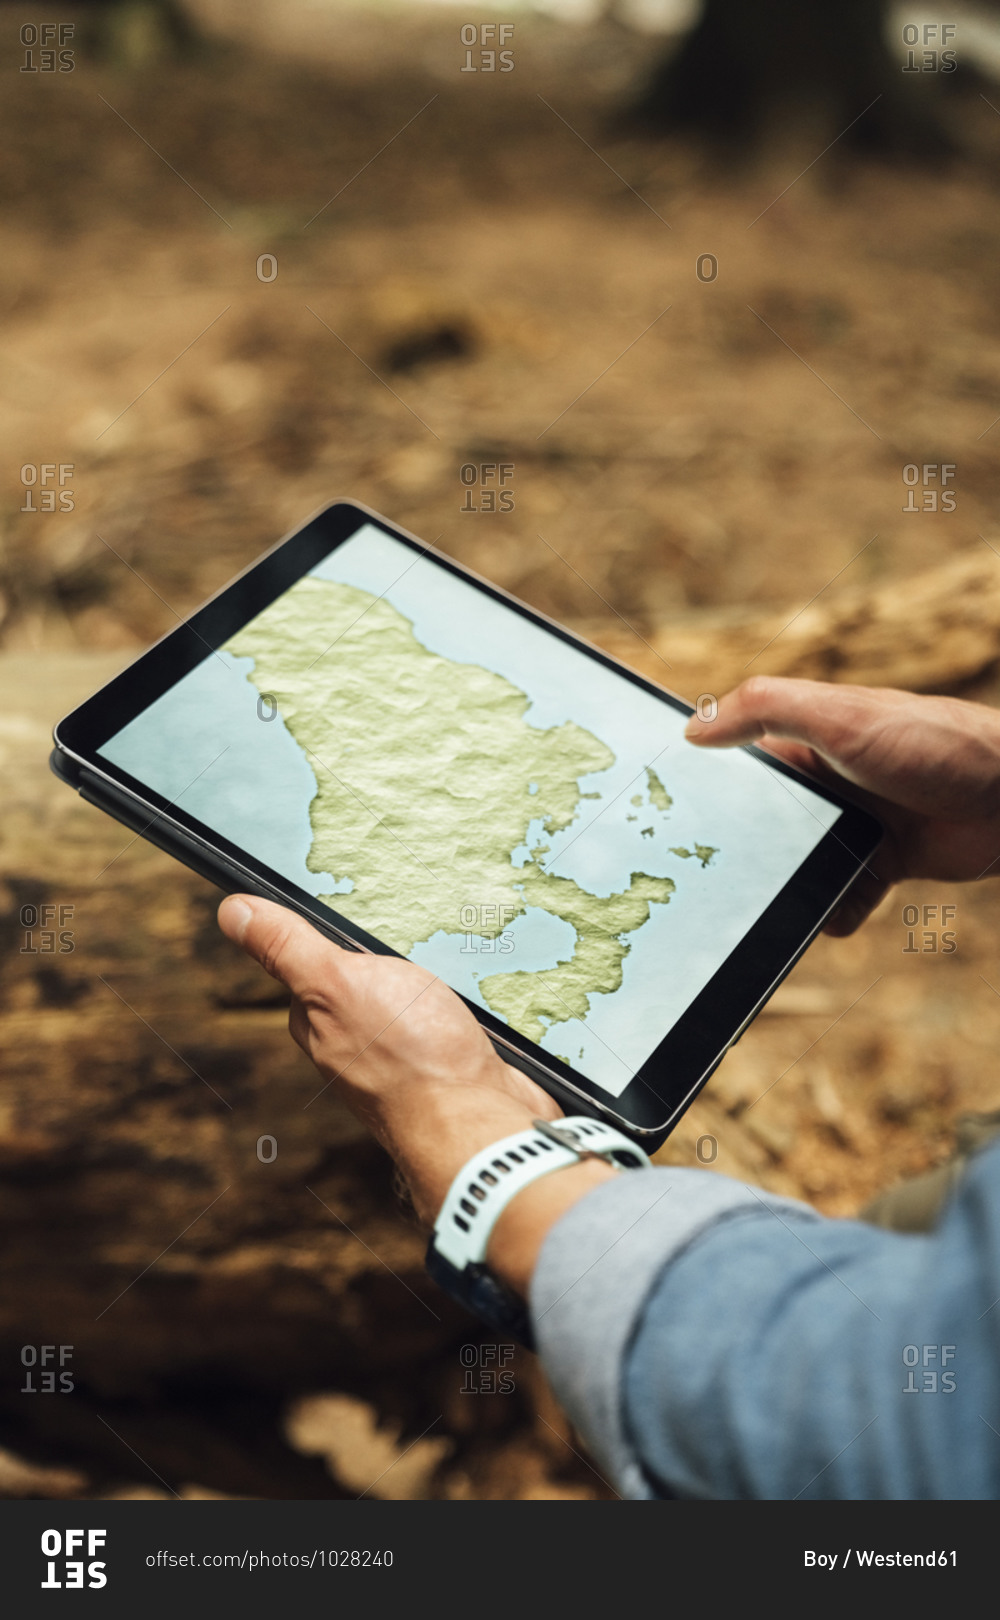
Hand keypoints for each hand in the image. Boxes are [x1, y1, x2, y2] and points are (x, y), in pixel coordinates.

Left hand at [217, 894, 562, 1226]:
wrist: (479, 1125)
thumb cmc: (408, 1057)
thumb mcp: (337, 982)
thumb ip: (288, 948)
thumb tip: (232, 911)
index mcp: (321, 1025)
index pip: (312, 970)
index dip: (332, 941)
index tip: (352, 917)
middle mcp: (354, 1049)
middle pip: (361, 987)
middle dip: (382, 961)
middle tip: (407, 932)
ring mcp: (402, 1064)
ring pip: (407, 1009)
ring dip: (428, 986)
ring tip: (445, 966)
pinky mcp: (447, 1072)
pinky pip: (446, 1029)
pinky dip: (457, 1012)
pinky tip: (472, 1006)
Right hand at [684, 676, 999, 933]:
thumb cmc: (933, 744)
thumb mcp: (839, 716)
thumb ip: (765, 709)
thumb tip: (694, 730)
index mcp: (806, 738)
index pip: (739, 759)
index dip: (706, 783)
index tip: (671, 814)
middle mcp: (825, 780)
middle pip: (762, 821)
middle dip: (743, 849)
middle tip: (714, 874)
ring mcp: (853, 822)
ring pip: (798, 864)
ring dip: (789, 885)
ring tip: (770, 905)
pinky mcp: (881, 860)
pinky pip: (841, 894)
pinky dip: (834, 909)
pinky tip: (830, 915)